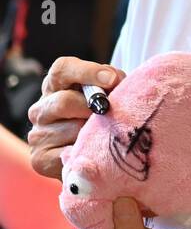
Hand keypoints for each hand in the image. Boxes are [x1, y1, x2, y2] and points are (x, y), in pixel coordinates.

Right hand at [26, 56, 124, 179]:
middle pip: (64, 101)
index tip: (112, 80)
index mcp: (55, 86)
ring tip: (105, 137)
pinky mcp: (40, 159)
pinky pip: (70, 154)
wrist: (93, 159)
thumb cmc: (104, 119)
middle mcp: (40, 109)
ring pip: (72, 129)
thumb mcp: (109, 96)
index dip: (88, 71)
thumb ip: (112, 84)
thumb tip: (115, 81)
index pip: (62, 69)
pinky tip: (96, 154)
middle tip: (112, 117)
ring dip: (95, 133)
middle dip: (95, 109)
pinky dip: (88, 153)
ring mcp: (38, 134)